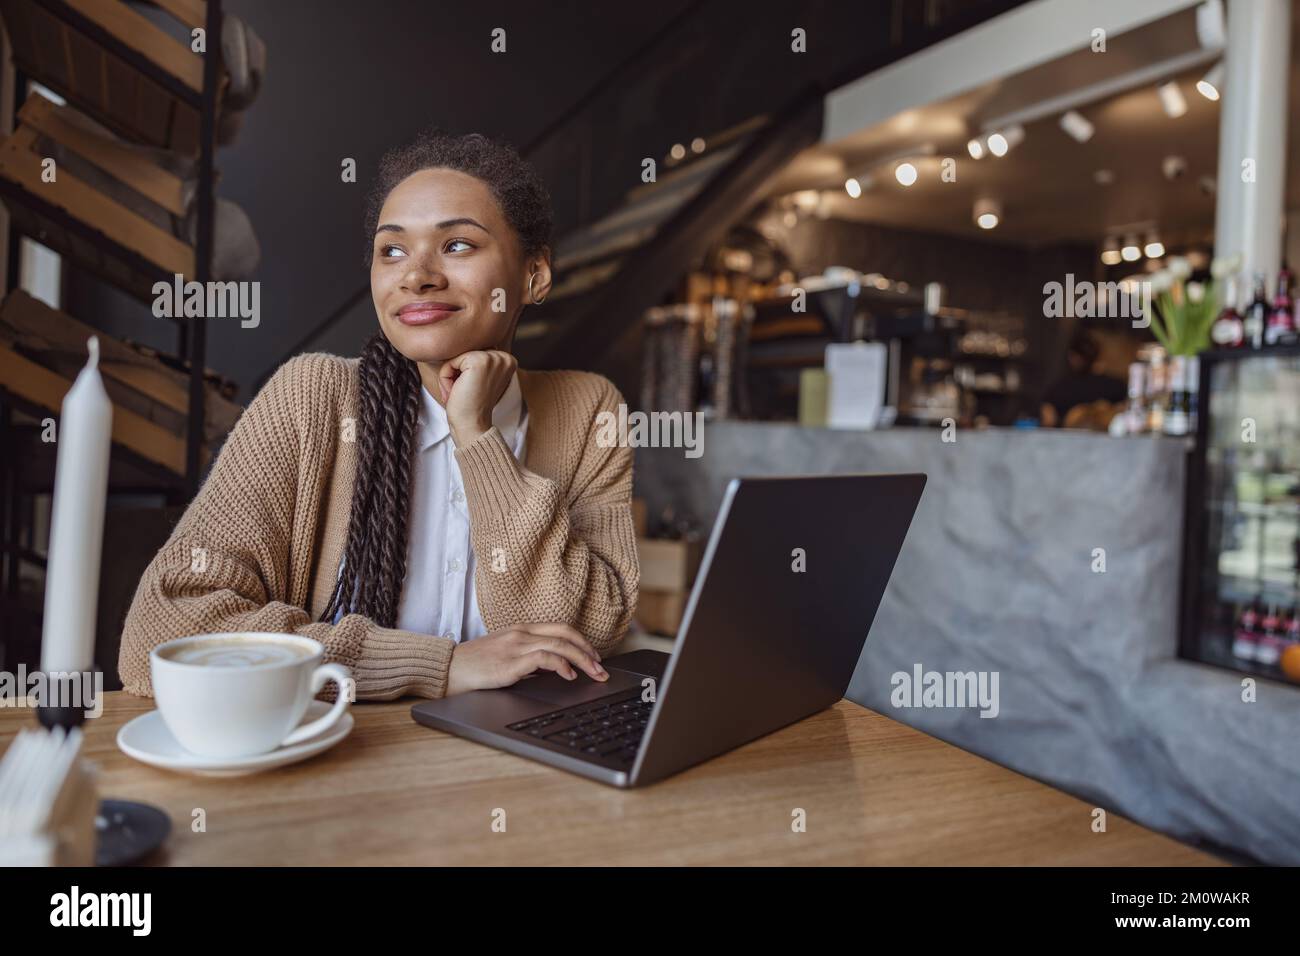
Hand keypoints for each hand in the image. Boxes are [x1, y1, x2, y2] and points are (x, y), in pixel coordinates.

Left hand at [438, 349, 517, 446]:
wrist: (472, 425)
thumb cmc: (472, 406)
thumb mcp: (481, 378)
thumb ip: (479, 361)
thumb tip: (460, 344)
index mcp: (508, 360)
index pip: (475, 353)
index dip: (467, 373)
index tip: (472, 391)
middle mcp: (504, 357)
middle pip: (466, 352)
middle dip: (458, 373)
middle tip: (465, 393)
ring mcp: (493, 358)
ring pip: (457, 357)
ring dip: (451, 376)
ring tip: (460, 393)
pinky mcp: (477, 361)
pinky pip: (449, 363)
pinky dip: (445, 379)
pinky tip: (456, 392)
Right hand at [445, 623, 608, 695]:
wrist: (447, 669)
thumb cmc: (474, 666)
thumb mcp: (505, 656)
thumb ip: (528, 659)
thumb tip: (553, 669)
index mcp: (520, 629)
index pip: (560, 628)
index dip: (582, 641)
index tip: (595, 657)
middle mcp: (521, 633)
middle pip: (565, 633)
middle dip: (588, 650)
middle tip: (602, 667)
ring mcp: (516, 646)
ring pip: (560, 645)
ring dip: (583, 660)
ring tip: (594, 674)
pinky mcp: (510, 663)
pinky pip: (545, 658)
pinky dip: (562, 666)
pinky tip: (569, 677)